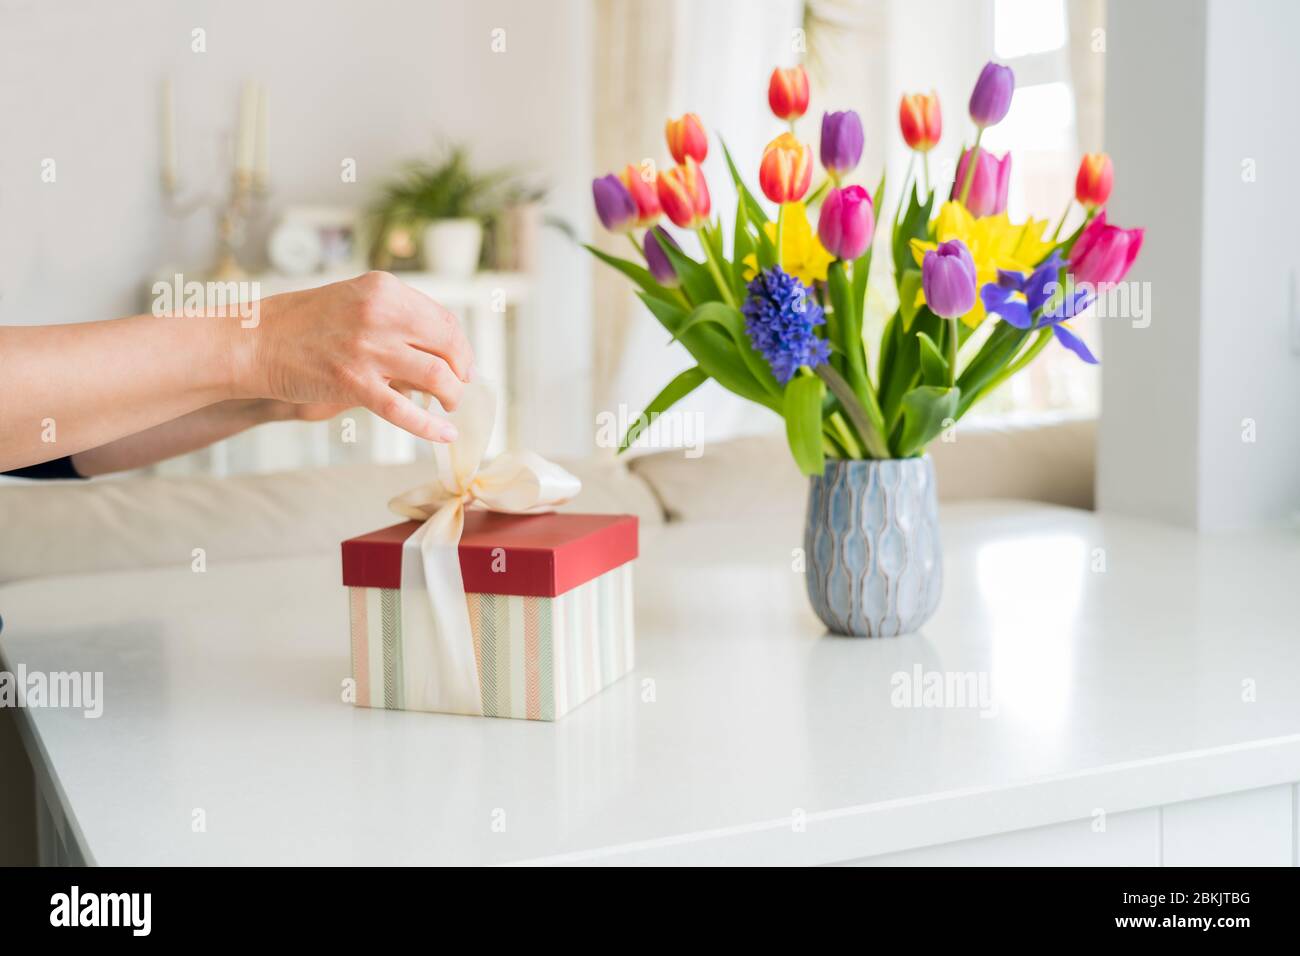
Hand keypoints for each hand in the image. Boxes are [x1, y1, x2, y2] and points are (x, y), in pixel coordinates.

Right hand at [236, 272, 473, 441]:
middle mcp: (380, 313)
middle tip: (459, 386)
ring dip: (451, 395)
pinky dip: (430, 426)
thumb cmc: (304, 326)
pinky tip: (446, 434)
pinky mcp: (352, 382)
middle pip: (447, 345)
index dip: (459, 346)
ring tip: (449, 405)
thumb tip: (439, 352)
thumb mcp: (355, 304)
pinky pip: (403, 411)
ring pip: (435, 377)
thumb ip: (394, 322)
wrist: (254, 341)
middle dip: (461, 370)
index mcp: (384, 290)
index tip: (461, 363)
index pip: (443, 319)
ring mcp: (367, 348)